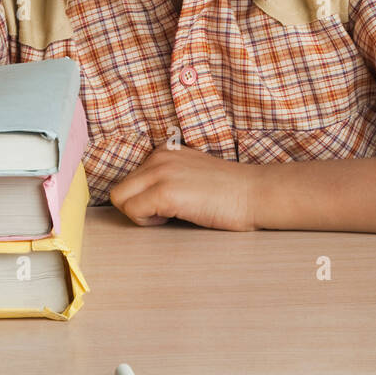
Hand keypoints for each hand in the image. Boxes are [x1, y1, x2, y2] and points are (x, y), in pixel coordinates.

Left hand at [108, 144, 262, 231]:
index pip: (131, 179)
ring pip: (120, 199)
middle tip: (164, 214)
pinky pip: (132, 211)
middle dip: (136, 207)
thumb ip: (168, 177)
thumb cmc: (230, 190)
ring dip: (140, 215)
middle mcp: (159, 157)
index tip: (164, 205)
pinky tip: (172, 218)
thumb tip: (145, 197)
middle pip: (120, 189)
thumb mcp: (192, 172)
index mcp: (164, 151)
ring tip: (168, 216)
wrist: (255, 192)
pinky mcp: (165, 192)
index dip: (143, 198)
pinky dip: (147, 222)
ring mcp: (161, 173)